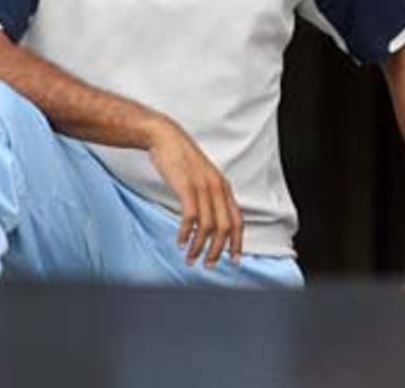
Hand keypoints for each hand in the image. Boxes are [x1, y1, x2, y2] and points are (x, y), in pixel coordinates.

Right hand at [145, 115, 242, 267]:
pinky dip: (187, 233)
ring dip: (199, 246)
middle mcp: (218, 188)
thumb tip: (208, 223)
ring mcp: (203, 187)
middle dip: (218, 250)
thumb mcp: (202, 179)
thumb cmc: (182, 160)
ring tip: (190, 258)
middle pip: (225, 227)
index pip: (237, 220)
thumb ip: (209, 197)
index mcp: (224, 188)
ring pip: (208, 226)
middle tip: (208, 265)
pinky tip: (181, 242)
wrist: (166, 138)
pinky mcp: (187, 187)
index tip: (234, 260)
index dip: (237, 242)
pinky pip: (191, 216)